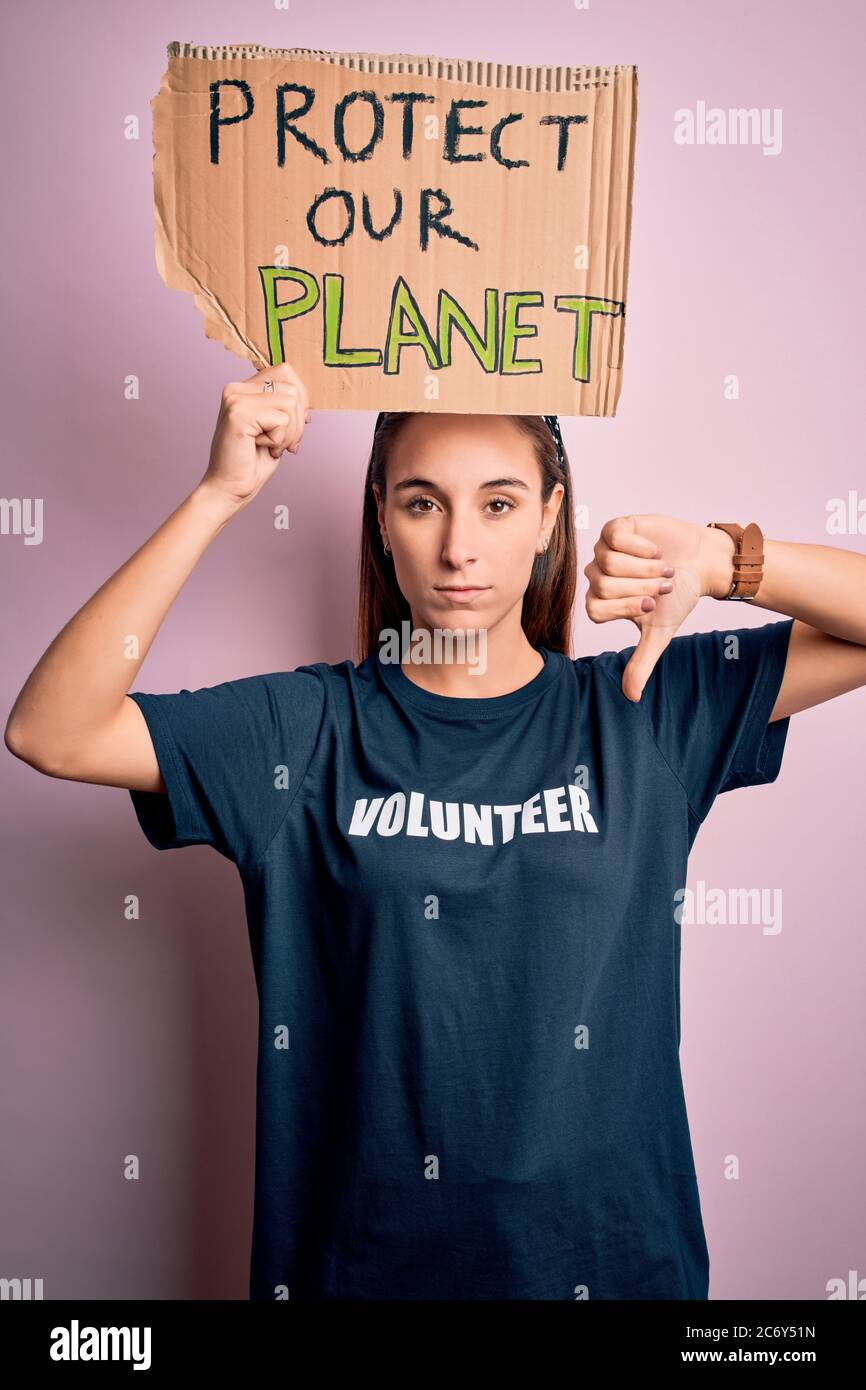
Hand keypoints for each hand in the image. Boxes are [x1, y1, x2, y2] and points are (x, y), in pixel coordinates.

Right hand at [200, 361, 310, 507]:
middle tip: (281, 443)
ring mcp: (235, 399)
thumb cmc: (252, 462)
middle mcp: (236, 389)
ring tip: (270, 446)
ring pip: (290, 403)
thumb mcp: (276, 429)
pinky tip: (261, 448)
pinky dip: (279, 440)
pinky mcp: (238, 414)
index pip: (286, 372)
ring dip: (289, 433)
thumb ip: (287, 408)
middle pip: (293, 388)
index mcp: (244, 389)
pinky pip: (282, 420)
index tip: (292, 426)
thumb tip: (307, 401)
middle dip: (298, 421)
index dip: (300, 399)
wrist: (229, 488)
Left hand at [584, 514, 731, 700]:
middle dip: (641, 587)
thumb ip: (641, 662)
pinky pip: (616, 537)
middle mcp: (598, 575)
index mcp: (601, 602)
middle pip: (604, 586)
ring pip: (610, 562)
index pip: (595, 609)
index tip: (652, 605)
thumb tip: (630, 697)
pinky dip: (641, 547)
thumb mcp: (659, 633)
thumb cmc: (678, 598)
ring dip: (645, 568)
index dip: (626, 608)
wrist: (701, 564)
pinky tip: (656, 550)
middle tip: (664, 584)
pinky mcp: (617, 527)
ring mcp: (605, 550)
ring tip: (664, 568)